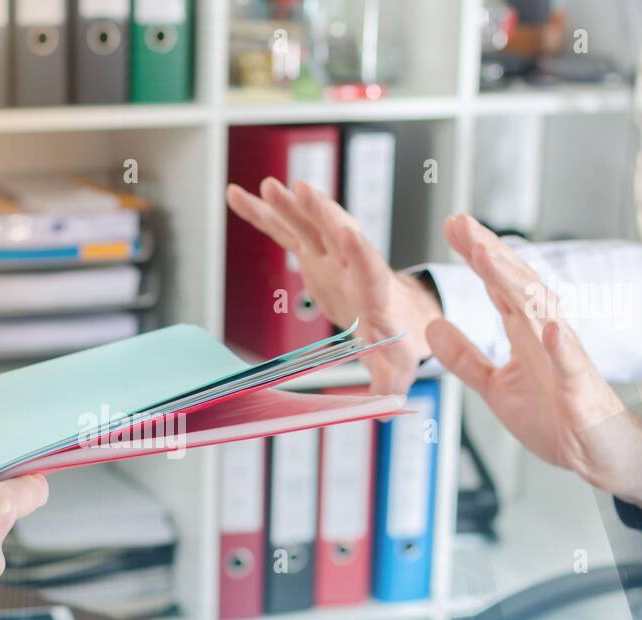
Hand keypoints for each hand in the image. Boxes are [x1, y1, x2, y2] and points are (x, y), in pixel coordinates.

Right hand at [226, 178, 441, 393]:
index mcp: (377, 296)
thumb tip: (383, 409)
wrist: (402, 318)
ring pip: (310, 225)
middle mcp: (356, 268)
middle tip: (301, 190)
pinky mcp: (315, 255)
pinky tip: (239, 197)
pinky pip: (286, 231)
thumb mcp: (398, 371)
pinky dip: (263, 214)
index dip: (360, 253)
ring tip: (266, 187)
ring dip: (288, 206)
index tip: (348, 233)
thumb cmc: (400, 344)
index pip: (371, 270)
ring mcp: (334, 257)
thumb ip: (387, 387)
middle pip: (339, 235)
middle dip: (321, 213)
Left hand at [428, 214, 641, 519]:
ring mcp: (565, 359)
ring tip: (489, 255)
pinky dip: (562, 346)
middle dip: (490, 253)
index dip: (475, 255)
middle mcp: (546, 335)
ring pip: (541, 313)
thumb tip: (432, 326)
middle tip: (462, 223)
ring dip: (516, 284)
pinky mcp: (581, 390)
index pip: (497, 285)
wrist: (597, 454)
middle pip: (516, 286)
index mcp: (524, 333)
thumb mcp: (494, 387)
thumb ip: (464, 358)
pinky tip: (550, 328)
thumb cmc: (552, 416)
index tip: (452, 225)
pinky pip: (572, 365)